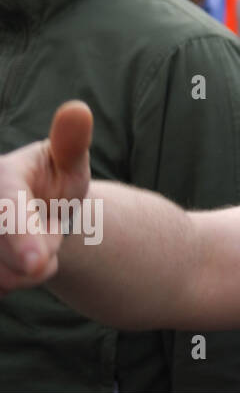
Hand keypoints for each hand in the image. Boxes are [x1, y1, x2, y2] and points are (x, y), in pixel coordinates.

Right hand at [0, 101, 92, 296]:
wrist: (39, 211)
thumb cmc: (55, 179)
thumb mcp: (69, 160)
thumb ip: (71, 142)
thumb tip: (78, 110)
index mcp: (1, 176)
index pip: (6, 208)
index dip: (19, 234)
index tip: (38, 261)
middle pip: (5, 252)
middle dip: (38, 257)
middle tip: (53, 236)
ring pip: (2, 277)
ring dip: (30, 271)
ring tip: (38, 242)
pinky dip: (17, 282)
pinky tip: (22, 260)